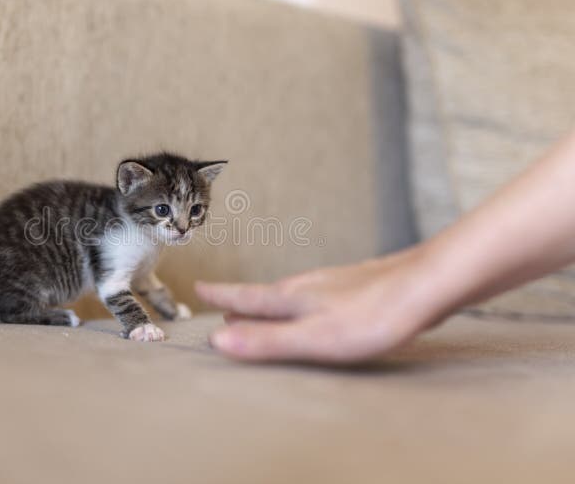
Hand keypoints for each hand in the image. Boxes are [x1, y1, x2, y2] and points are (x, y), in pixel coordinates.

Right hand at [195, 247, 444, 364]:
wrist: (425, 284)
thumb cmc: (372, 316)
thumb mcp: (315, 338)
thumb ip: (268, 340)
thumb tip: (218, 340)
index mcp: (292, 298)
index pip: (247, 297)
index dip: (221, 296)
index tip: (198, 287)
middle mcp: (308, 285)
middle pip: (265, 294)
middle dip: (241, 300)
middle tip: (222, 303)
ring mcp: (333, 283)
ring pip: (291, 291)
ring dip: (270, 301)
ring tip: (262, 306)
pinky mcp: (356, 286)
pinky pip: (315, 293)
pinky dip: (300, 300)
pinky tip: (316, 304)